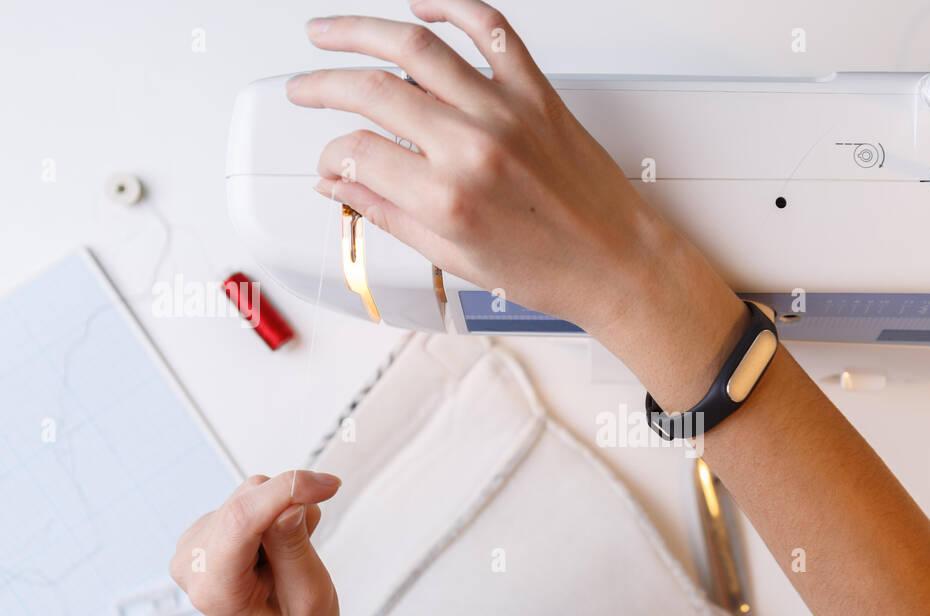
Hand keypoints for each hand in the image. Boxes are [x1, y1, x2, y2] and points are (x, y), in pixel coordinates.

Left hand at [169, 470, 341, 615]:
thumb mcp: (311, 598)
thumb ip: (294, 547)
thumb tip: (288, 502)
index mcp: (215, 590)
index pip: (243, 518)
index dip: (288, 490)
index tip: (330, 486)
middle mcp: (192, 565)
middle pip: (248, 500)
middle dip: (291, 509)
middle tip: (309, 548)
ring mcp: (193, 548)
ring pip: (250, 495)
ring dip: (284, 516)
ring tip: (292, 559)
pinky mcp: (203, 535)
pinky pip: (247, 502)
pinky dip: (274, 518)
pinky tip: (279, 552)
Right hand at [285, 0, 738, 358]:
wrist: (621, 265)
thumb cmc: (553, 270)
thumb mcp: (457, 259)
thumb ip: (390, 216)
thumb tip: (340, 186)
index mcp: (448, 199)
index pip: (357, 152)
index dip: (332, 154)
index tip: (332, 160)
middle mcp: (473, 147)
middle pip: (373, 91)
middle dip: (323, 84)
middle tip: (304, 86)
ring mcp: (506, 112)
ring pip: (418, 46)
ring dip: (361, 30)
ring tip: (329, 31)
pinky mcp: (538, 93)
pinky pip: (491, 28)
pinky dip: (451, 6)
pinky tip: (422, 7)